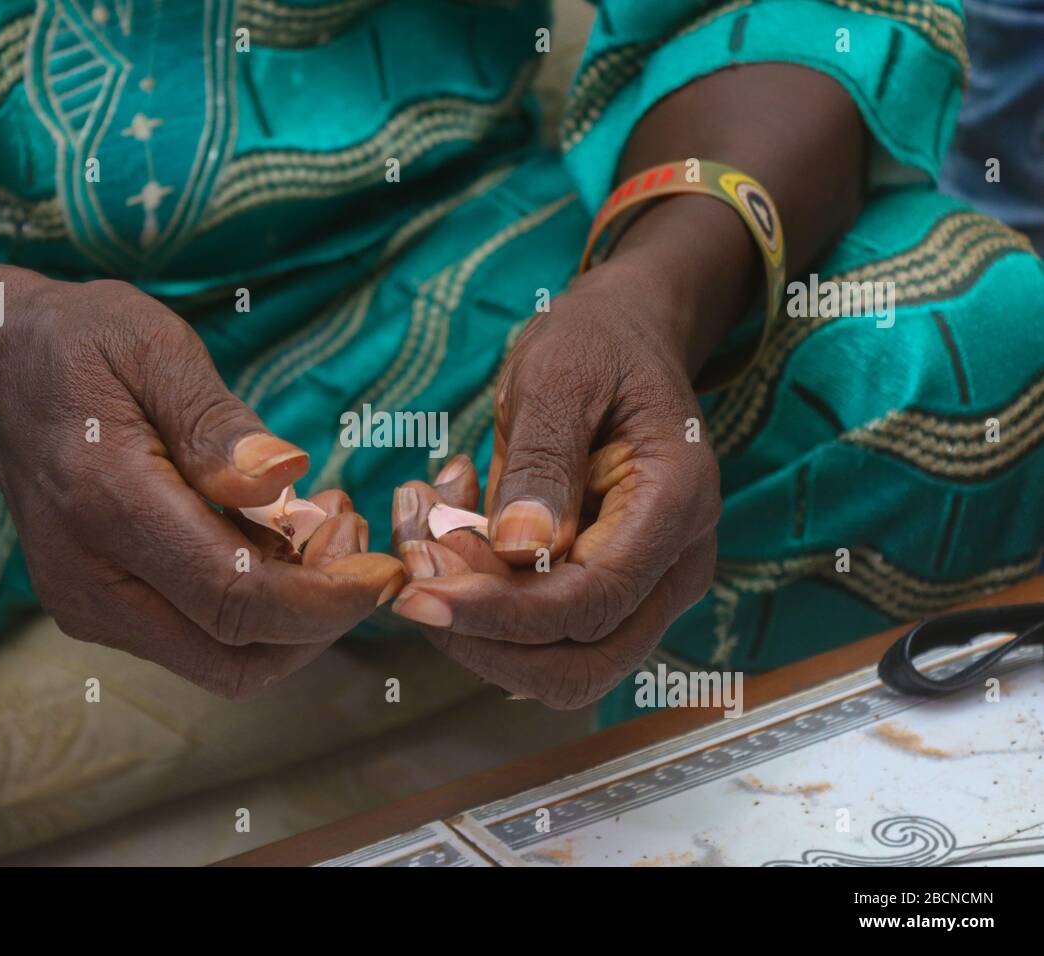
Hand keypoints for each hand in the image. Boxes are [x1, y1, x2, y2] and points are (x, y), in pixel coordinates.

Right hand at [0, 278, 403, 698]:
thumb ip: (217, 422)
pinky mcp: (97, 613)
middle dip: (319, 623)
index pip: (235, 596)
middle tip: (358, 547)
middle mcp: (88, 578)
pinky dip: (256, 615)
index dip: (325, 600)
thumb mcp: (153, 347)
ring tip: (325, 540)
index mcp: (106, 505)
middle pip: (233, 659)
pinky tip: (277, 545)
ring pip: (219, 664)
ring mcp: (87, 606)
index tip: (384, 569)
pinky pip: (195, 642)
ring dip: (292, 624)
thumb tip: (286, 477)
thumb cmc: (80, 347)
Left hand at [389, 260, 719, 707]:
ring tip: (425, 525)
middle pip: (578, 665)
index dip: (501, 612)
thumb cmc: (594, 344)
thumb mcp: (558, 377)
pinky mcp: (603, 593)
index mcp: (676, 505)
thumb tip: (518, 552)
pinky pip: (536, 633)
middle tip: (415, 562)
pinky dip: (476, 600)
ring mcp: (645, 589)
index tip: (421, 592)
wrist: (625, 338)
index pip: (591, 602)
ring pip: (552, 666)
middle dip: (479, 634)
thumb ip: (542, 462)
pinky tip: (449, 524)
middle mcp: (675, 565)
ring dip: (469, 622)